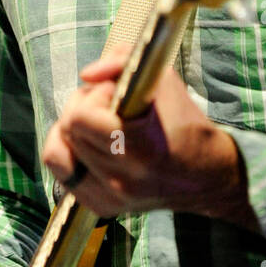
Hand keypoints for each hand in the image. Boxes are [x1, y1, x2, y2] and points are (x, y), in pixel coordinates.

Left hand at [42, 46, 258, 229]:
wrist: (207, 174)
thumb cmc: (186, 123)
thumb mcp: (164, 79)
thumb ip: (121, 60)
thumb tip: (86, 75)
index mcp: (140, 147)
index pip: (79, 118)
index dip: (94, 97)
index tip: (115, 95)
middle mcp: (122, 178)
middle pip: (67, 131)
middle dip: (83, 109)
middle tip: (108, 107)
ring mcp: (110, 197)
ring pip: (58, 152)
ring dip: (75, 133)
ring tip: (97, 126)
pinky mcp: (103, 206)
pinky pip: (63, 176)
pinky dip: (71, 156)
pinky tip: (92, 147)